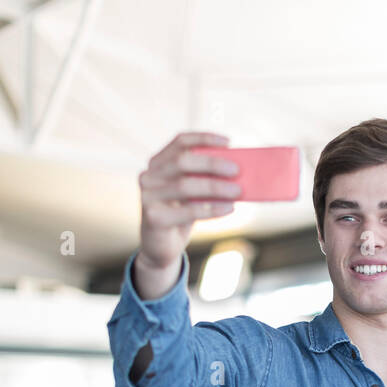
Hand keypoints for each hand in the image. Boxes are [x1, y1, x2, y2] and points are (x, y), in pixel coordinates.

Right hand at [135, 131, 242, 288]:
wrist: (162, 249)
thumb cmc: (181, 216)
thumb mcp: (193, 194)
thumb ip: (205, 180)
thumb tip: (238, 172)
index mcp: (158, 163)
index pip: (180, 142)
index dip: (204, 138)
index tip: (229, 142)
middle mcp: (149, 175)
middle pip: (183, 161)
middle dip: (212, 164)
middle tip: (237, 170)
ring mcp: (148, 196)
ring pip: (185, 186)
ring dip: (216, 187)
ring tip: (238, 191)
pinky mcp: (153, 217)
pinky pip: (187, 210)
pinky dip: (212, 209)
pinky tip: (229, 208)